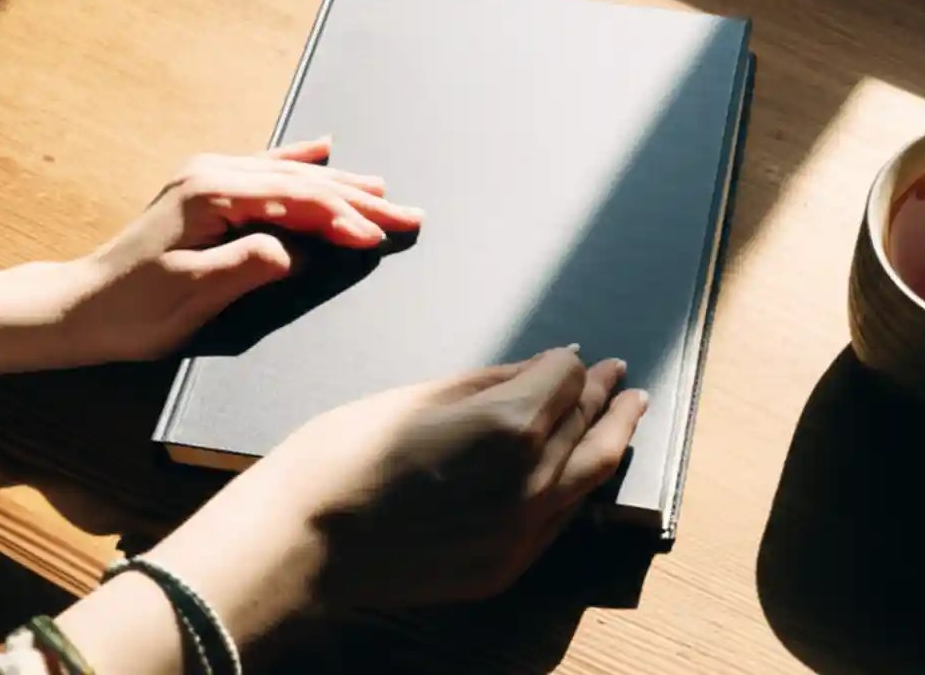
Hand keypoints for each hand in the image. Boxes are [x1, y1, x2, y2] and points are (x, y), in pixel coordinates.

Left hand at [0, 137, 421, 371]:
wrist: (82, 307)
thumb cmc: (135, 310)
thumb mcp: (194, 294)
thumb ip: (252, 264)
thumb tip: (303, 251)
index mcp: (212, 195)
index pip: (298, 202)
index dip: (344, 220)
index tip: (381, 239)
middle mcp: (212, 175)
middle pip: (304, 183)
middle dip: (360, 201)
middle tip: (410, 215)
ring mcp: (208, 178)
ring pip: (291, 174)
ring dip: (341, 184)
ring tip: (386, 191)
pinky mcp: (206, 190)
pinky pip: (266, 168)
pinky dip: (299, 159)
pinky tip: (324, 147)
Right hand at [145, 348, 647, 615]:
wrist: (299, 543)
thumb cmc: (343, 453)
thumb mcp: (421, 394)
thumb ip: (498, 380)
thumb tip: (552, 364)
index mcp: (509, 426)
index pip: (565, 380)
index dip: (571, 364)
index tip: (576, 356)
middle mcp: (530, 481)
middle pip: (589, 425)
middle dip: (606, 396)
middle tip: (620, 378)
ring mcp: (522, 532)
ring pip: (590, 477)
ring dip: (611, 439)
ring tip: (626, 413)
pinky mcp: (507, 568)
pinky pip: (560, 518)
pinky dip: (577, 485)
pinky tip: (579, 467)